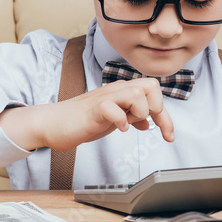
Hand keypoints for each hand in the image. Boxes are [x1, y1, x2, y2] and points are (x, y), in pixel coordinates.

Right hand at [0, 78, 173, 150]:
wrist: (54, 123)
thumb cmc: (82, 120)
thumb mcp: (114, 119)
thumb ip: (131, 116)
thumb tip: (149, 122)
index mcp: (123, 92)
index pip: (155, 93)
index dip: (166, 116)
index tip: (168, 136)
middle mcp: (116, 90)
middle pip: (151, 86)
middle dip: (157, 110)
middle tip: (147, 127)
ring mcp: (104, 98)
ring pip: (136, 93)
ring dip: (139, 112)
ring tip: (128, 124)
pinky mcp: (93, 109)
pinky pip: (113, 108)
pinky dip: (120, 120)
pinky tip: (118, 129)